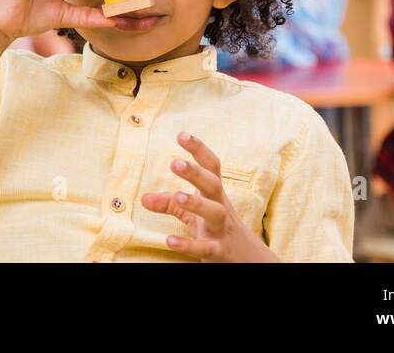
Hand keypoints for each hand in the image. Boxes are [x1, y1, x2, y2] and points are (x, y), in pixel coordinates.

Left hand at [141, 133, 279, 262]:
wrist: (249, 259)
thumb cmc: (218, 230)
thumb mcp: (195, 215)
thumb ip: (171, 204)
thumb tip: (144, 198)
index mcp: (216, 195)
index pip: (211, 167)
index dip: (199, 150)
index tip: (181, 135)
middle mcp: (221, 208)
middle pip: (213, 185)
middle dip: (196, 173)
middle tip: (174, 162)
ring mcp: (222, 229)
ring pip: (215, 213)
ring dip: (197, 204)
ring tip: (177, 196)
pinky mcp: (219, 251)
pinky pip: (205, 247)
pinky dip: (189, 245)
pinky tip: (170, 241)